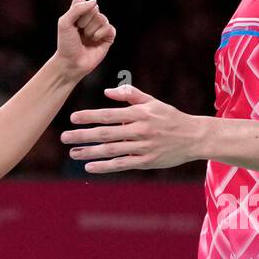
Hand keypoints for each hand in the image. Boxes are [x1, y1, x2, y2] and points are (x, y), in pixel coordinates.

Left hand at [53, 0, 115, 79]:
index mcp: (79, 13)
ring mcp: (100, 27)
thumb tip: (95, 1)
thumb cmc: (66, 44)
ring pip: (102, 18)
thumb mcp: (65, 22)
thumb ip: (78, 8)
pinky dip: (101, 34)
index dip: (77, 12)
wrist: (71, 62)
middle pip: (93, 9)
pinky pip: (109, 27)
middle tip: (79, 33)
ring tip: (86, 39)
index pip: (82, 1)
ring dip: (91, 30)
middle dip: (84, 22)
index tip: (72, 24)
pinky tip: (95, 40)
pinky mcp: (108, 36)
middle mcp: (91, 18)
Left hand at [62, 84, 202, 172]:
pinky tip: (90, 167)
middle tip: (64, 137)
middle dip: (83, 135)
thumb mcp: (152, 101)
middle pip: (106, 134)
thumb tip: (107, 91)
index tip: (73, 118)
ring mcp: (143, 147)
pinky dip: (105, 166)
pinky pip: (122, 164)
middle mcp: (139, 130)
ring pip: (111, 150)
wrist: (194, 137)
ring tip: (73, 153)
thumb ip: (130, 94)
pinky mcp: (146, 162)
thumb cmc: (170, 117)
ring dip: (89, 152)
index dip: (90, 116)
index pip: (109, 115)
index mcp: (139, 113)